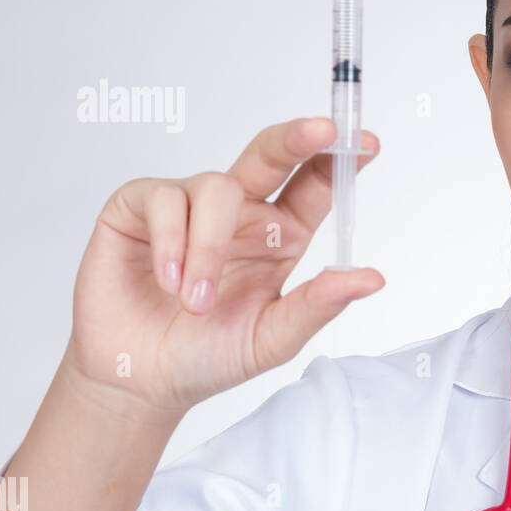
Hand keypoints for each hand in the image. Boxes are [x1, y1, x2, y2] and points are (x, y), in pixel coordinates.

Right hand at [65, 116, 383, 415]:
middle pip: (271, 155)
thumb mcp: (272, 338)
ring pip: (216, 187)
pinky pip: (164, 200)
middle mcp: (239, 211)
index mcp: (280, 235)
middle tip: (321, 131)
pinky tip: (168, 281)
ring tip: (196, 302)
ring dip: (209, 248)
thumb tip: (371, 279)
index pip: (315, 187)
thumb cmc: (208, 355)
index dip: (339, 162)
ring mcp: (190, 204)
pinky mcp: (139, 206)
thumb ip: (317, 305)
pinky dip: (171, 243)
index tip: (369, 145)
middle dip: (296, 139)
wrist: (141, 379)